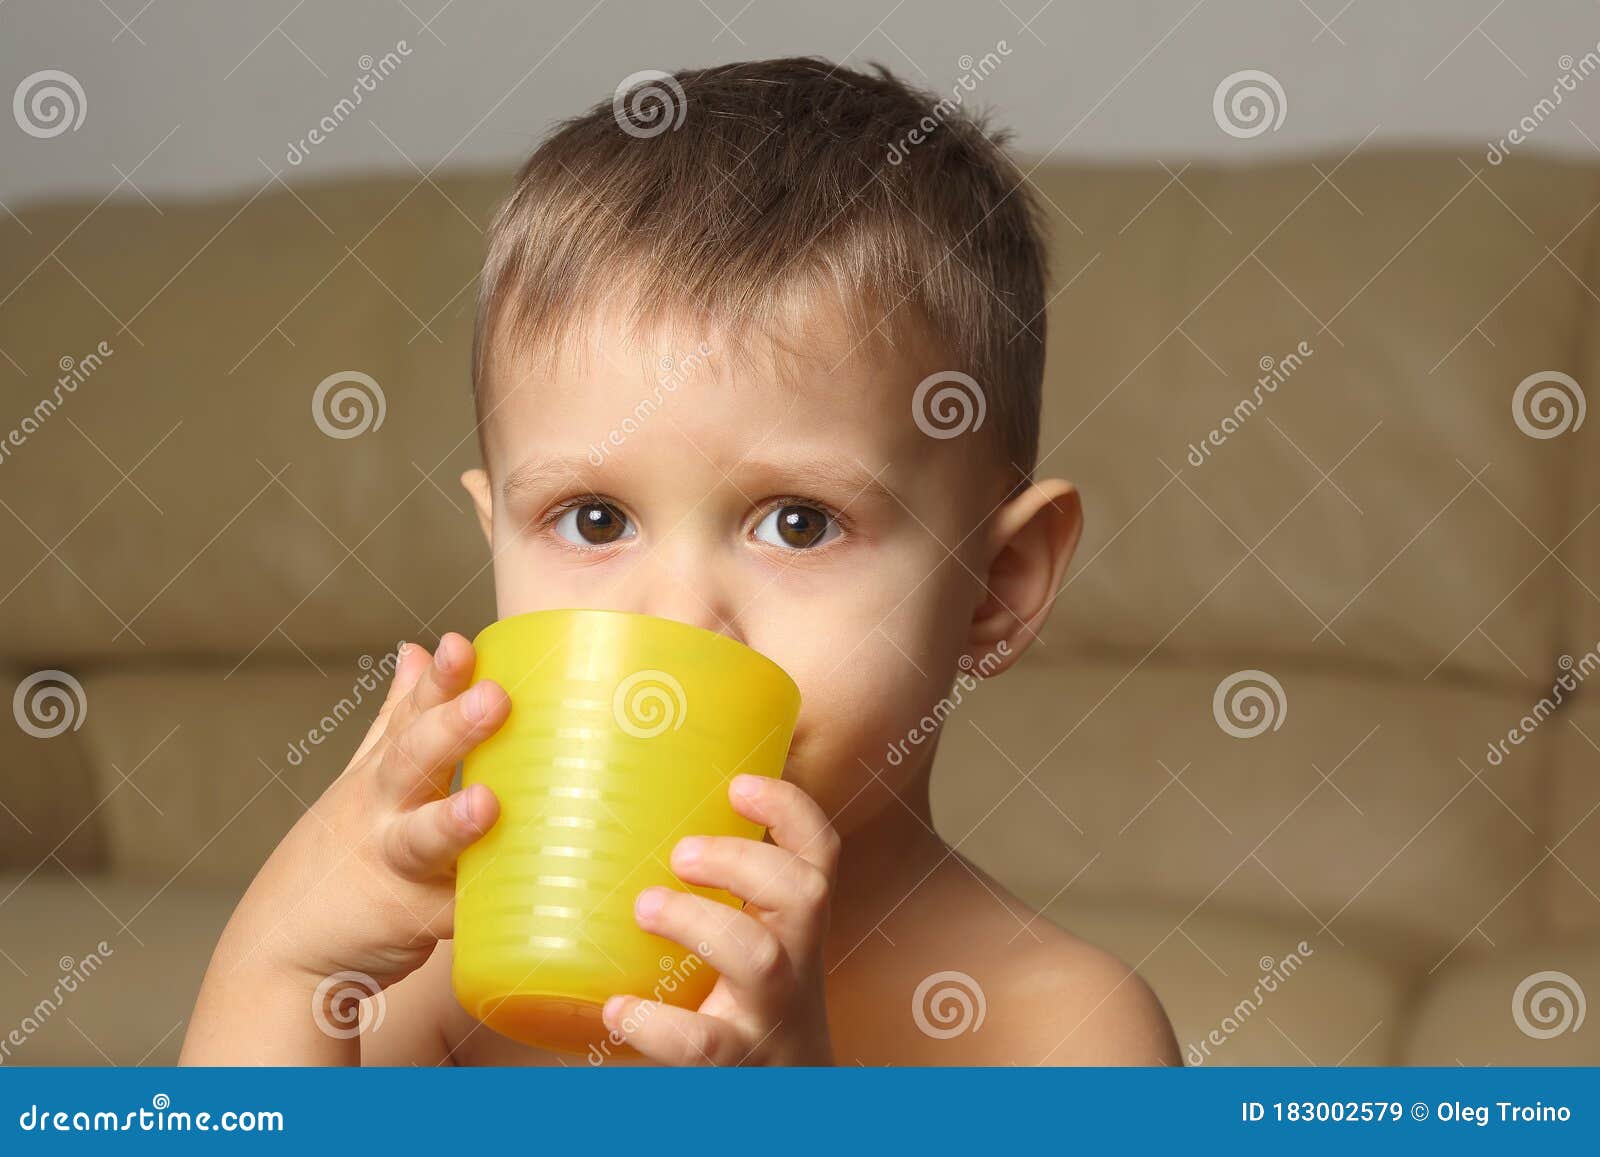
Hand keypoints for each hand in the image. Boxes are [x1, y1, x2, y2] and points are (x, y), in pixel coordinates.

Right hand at [231, 633, 508, 991]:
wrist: (280, 957)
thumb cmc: (341, 854)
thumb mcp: (361, 777)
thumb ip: (395, 716)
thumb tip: (416, 648)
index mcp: (381, 771)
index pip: (411, 713)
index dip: (438, 679)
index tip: (458, 643)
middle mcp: (382, 811)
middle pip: (414, 761)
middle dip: (452, 727)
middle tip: (495, 698)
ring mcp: (394, 867)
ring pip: (424, 839)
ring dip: (453, 822)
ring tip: (485, 804)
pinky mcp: (412, 922)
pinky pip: (454, 911)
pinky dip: (480, 905)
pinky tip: (519, 895)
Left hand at [601, 775, 839, 1065]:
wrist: (787, 1098)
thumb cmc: (748, 1001)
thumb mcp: (755, 938)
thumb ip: (723, 887)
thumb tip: (638, 809)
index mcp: (797, 923)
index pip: (820, 853)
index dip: (791, 811)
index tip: (740, 784)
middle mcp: (796, 962)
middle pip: (804, 893)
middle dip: (744, 860)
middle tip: (682, 854)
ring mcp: (770, 1014)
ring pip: (759, 958)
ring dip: (700, 922)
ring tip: (647, 906)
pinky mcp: (734, 1064)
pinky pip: (702, 1042)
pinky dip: (655, 1022)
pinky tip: (616, 1009)